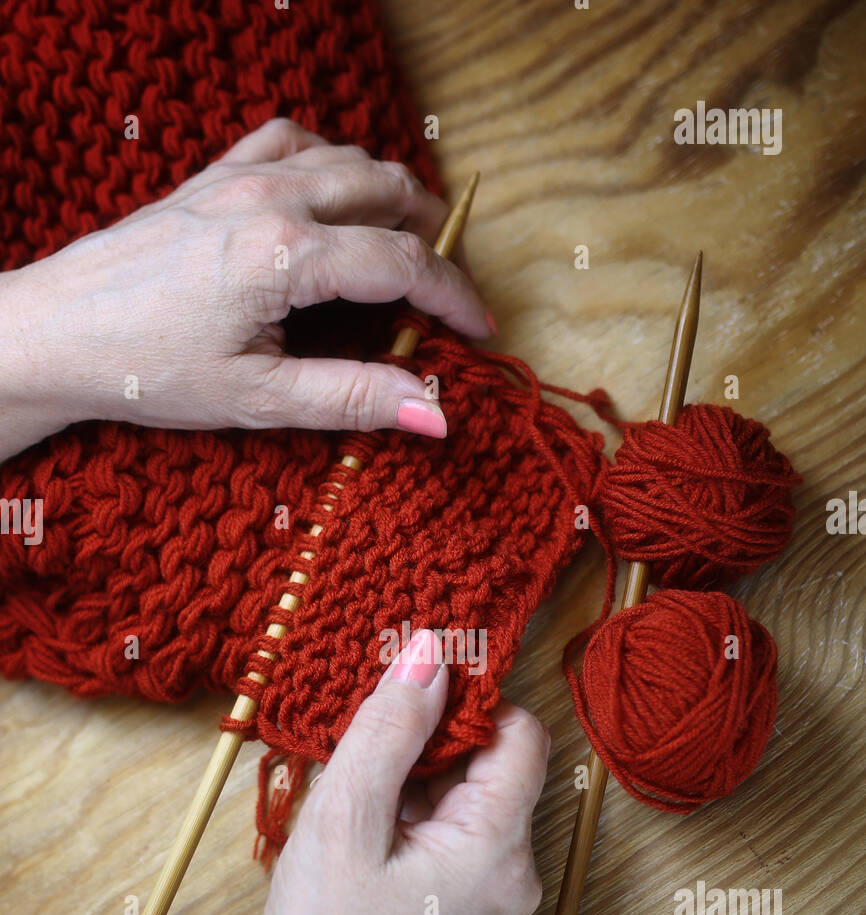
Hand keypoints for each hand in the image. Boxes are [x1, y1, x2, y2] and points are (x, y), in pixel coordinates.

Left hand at [0, 118, 490, 459]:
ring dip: (391, 200)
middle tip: (446, 296)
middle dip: (433, 242)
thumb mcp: (257, 398)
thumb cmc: (146, 371)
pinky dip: (333, 166)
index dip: (455, 298)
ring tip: (405, 255)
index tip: (481, 331)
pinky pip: (294, 143)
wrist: (56, 333)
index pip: (404, 264)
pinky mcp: (214, 174)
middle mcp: (270, 197)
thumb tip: (437, 413)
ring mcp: (240, 176)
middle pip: (390, 193)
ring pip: (349, 160)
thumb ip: (354, 398)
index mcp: (286, 254)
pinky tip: (335, 203)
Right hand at [42, 630, 547, 914]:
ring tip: (355, 804)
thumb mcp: (346, 818)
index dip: (472, 701)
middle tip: (365, 752)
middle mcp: (515, 873)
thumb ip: (391, 728)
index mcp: (499, 846)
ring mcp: (495, 900)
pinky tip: (363, 838)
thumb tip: (431, 651)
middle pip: (496, 767)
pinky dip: (416, 820)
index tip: (410, 692)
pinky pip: (457, 839)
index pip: (521, 735)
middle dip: (433, 744)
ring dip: (418, 783)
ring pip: (472, 802)